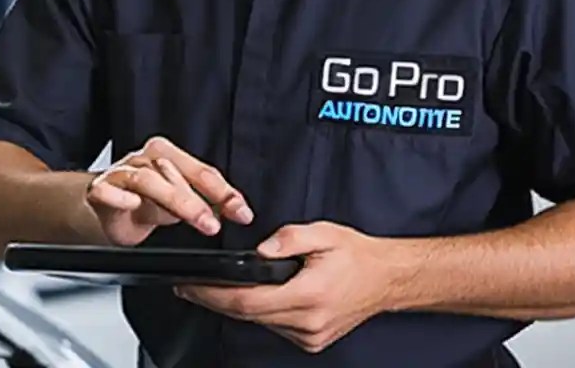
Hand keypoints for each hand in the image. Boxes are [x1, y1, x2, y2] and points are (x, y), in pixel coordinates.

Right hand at [84, 137, 252, 246]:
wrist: (105, 209)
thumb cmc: (146, 202)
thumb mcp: (180, 200)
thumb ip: (205, 201)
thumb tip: (238, 210)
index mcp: (166, 154)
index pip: (200, 170)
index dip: (223, 192)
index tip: (241, 213)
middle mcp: (143, 159)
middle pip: (173, 173)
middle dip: (198, 200)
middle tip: (214, 224)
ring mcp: (120, 173)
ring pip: (146, 180)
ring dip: (174, 200)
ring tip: (195, 220)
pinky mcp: (99, 190)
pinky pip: (106, 190)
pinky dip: (119, 196)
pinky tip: (132, 203)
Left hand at [176, 222, 407, 353]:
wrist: (387, 279)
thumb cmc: (356, 256)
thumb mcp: (323, 233)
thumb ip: (288, 239)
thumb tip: (260, 249)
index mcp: (309, 295)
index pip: (247, 301)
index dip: (212, 295)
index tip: (189, 286)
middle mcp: (308, 322)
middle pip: (246, 315)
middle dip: (214, 300)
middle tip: (187, 287)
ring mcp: (310, 335)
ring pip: (259, 322)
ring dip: (235, 307)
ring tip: (212, 289)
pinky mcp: (311, 341)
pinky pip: (273, 326)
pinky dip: (257, 313)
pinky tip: (249, 298)